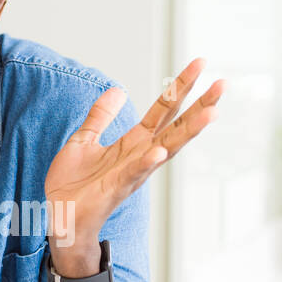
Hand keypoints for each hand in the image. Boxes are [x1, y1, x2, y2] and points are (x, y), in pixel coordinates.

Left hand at [43, 57, 223, 271]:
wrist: (59, 217)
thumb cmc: (73, 185)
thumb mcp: (84, 140)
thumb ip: (101, 116)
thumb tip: (118, 90)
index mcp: (134, 143)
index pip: (164, 109)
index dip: (180, 86)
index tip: (200, 64)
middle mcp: (140, 156)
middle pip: (176, 126)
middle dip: (200, 106)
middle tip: (223, 84)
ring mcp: (132, 173)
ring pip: (166, 149)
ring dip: (188, 132)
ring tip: (210, 114)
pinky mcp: (116, 189)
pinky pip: (134, 173)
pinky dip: (147, 163)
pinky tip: (160, 151)